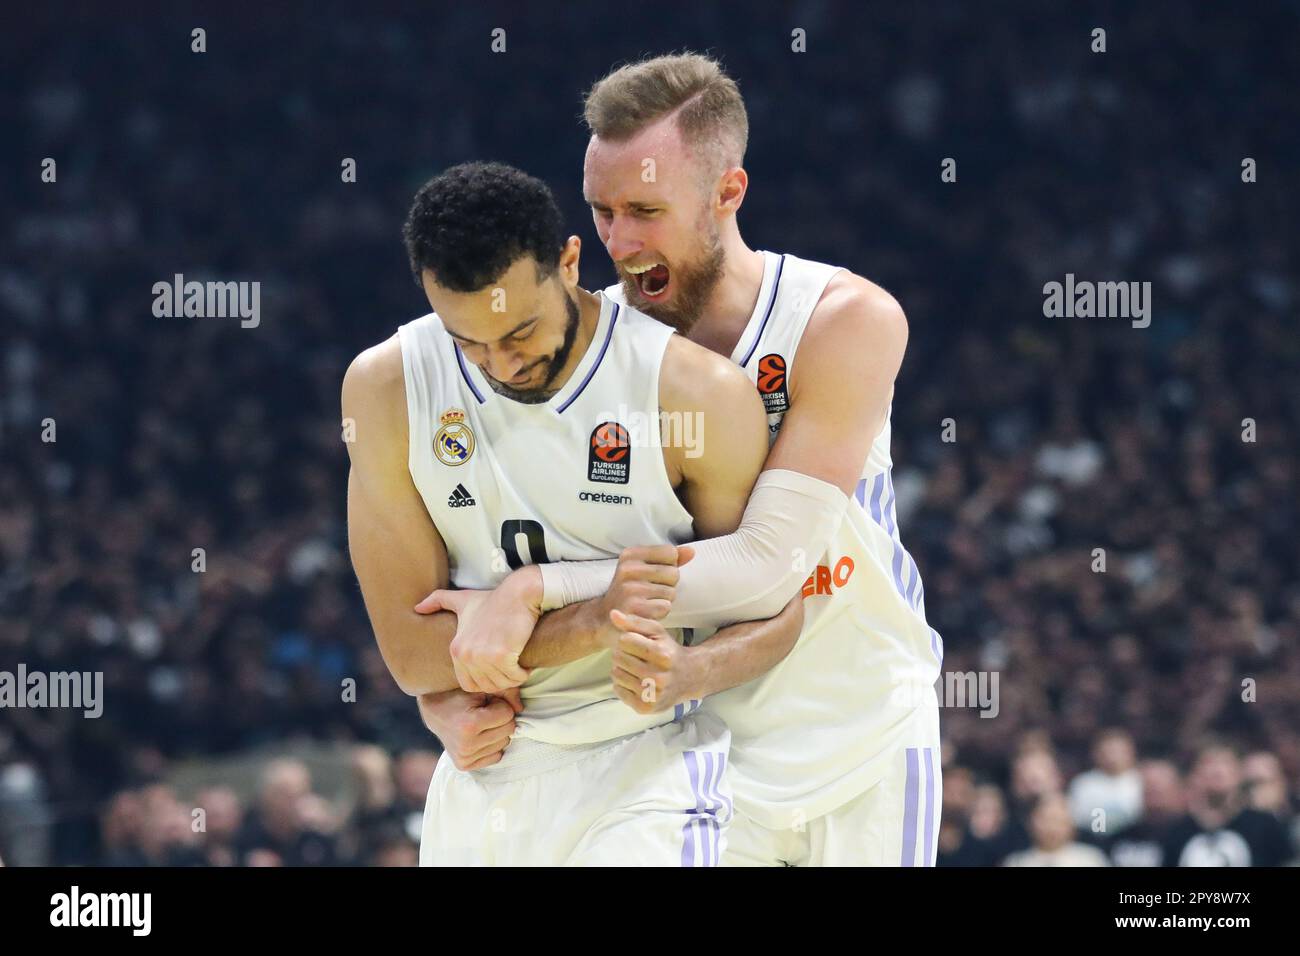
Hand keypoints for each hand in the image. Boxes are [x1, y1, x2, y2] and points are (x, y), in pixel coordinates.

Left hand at [415, 569, 541, 692]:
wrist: (518, 594)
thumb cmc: (493, 600)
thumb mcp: (463, 600)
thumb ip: (438, 601)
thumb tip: (417, 607)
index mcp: (456, 649)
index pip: (469, 684)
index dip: (486, 680)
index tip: (497, 668)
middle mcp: (466, 655)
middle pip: (487, 686)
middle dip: (501, 681)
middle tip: (511, 667)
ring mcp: (483, 656)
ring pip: (502, 684)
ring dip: (513, 678)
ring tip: (518, 665)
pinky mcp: (502, 655)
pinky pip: (514, 677)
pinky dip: (522, 673)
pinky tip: (524, 663)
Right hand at [416, 687, 522, 770]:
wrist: (435, 711)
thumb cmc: (460, 695)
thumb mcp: (481, 688)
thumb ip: (505, 693)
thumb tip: (521, 709)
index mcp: (469, 725)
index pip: (508, 715)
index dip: (500, 704)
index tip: (486, 702)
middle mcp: (466, 745)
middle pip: (508, 730)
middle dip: (501, 718)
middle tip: (484, 712)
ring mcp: (465, 758)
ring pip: (504, 743)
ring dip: (497, 731)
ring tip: (480, 723)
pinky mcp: (465, 765)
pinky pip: (496, 756)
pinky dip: (492, 745)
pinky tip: (479, 736)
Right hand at [594, 544, 694, 649]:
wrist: (603, 619)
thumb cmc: (630, 592)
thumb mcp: (643, 570)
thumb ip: (668, 560)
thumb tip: (691, 551)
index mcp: (631, 554)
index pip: (670, 552)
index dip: (669, 567)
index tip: (652, 576)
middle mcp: (628, 568)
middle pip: (673, 573)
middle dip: (668, 586)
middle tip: (650, 593)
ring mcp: (630, 588)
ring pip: (671, 592)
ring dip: (664, 601)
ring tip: (647, 603)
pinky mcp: (634, 607)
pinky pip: (665, 607)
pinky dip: (659, 613)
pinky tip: (646, 613)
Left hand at [609, 609, 698, 714]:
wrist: (689, 678)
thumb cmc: (669, 651)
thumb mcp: (657, 632)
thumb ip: (634, 622)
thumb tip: (613, 614)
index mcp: (662, 655)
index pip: (624, 640)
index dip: (627, 639)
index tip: (635, 642)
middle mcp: (657, 677)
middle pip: (618, 657)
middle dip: (623, 653)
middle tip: (635, 656)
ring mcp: (651, 694)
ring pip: (616, 674)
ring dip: (621, 668)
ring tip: (635, 668)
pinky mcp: (645, 707)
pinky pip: (618, 690)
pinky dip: (623, 684)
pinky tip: (635, 681)